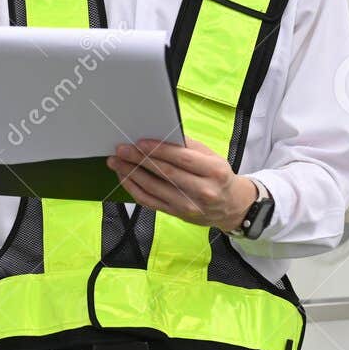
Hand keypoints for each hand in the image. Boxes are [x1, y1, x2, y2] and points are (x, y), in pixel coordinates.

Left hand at [107, 138, 257, 232]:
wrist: (231, 206)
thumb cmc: (218, 176)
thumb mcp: (212, 157)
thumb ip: (188, 146)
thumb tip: (160, 134)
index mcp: (214, 171)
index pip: (182, 159)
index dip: (159, 150)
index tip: (140, 142)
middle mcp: (203, 191)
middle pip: (166, 173)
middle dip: (140, 160)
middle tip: (122, 149)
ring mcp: (189, 205)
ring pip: (154, 189)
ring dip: (131, 174)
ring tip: (117, 162)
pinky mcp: (177, 215)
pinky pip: (150, 202)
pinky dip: (134, 189)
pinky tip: (124, 177)